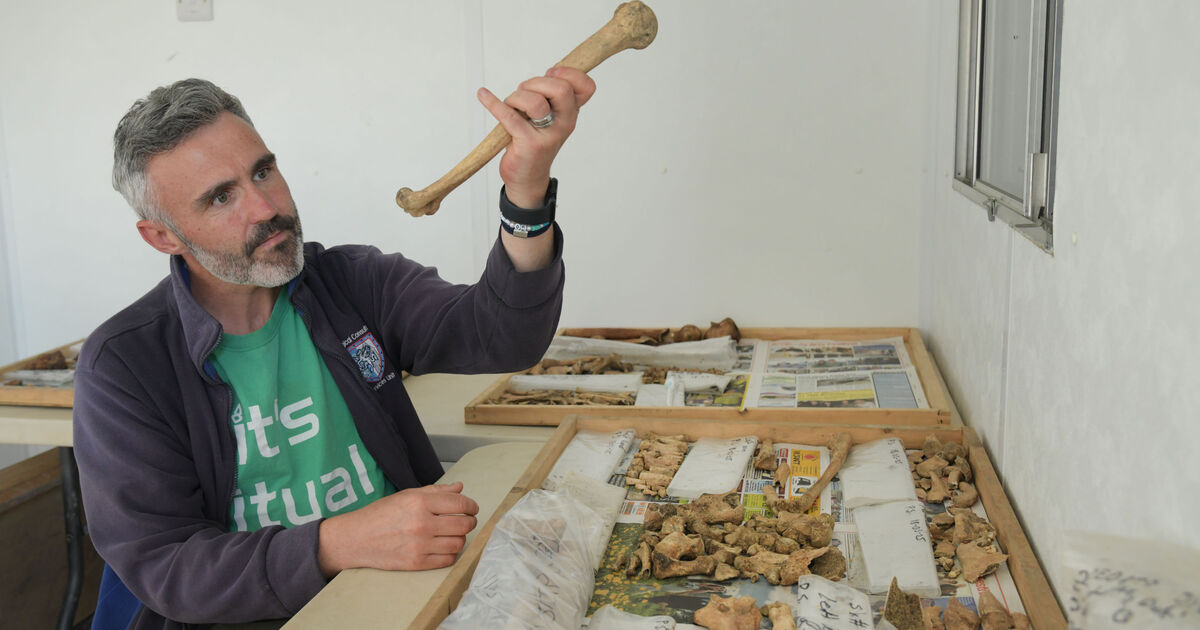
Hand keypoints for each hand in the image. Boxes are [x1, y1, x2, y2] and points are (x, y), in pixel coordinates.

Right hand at [316, 481, 478, 576]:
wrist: (355, 539)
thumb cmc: (380, 515)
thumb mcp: (406, 495)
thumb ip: (435, 492)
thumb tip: (459, 488)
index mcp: (420, 502)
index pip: (461, 504)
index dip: (472, 506)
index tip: (472, 508)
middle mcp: (422, 523)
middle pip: (464, 525)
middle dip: (469, 522)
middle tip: (466, 521)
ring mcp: (419, 545)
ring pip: (458, 543)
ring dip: (460, 538)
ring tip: (452, 534)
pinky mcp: (416, 563)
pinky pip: (447, 560)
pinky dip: (450, 553)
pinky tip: (443, 547)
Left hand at [476, 66, 596, 207]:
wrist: (527, 178)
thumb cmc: (535, 141)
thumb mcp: (550, 118)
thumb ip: (551, 95)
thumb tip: (551, 70)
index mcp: (571, 114)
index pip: (586, 87)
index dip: (570, 73)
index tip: (552, 73)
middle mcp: (564, 123)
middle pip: (561, 89)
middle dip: (537, 82)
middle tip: (524, 93)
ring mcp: (548, 135)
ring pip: (535, 102)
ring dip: (516, 97)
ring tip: (511, 106)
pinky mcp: (528, 144)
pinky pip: (509, 116)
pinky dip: (492, 103)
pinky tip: (483, 95)